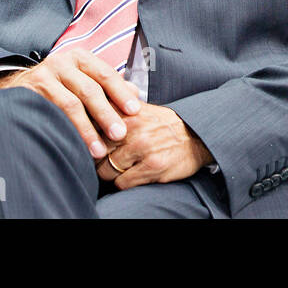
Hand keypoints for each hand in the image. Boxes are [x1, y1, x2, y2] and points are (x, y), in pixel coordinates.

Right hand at [0, 49, 141, 159]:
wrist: (16, 87)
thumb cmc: (61, 85)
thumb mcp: (84, 79)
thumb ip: (109, 86)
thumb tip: (136, 93)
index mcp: (79, 57)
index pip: (105, 74)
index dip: (121, 93)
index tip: (135, 111)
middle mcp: (61, 63)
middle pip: (89, 90)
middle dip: (106, 114)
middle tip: (120, 134)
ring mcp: (42, 77)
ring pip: (69, 105)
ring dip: (86, 130)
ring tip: (99, 150)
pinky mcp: (27, 94)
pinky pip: (50, 115)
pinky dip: (65, 131)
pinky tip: (73, 146)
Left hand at [96, 102, 212, 188]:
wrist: (198, 136)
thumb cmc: (165, 125)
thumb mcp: (142, 109)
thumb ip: (117, 107)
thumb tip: (93, 104)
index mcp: (129, 113)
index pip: (92, 128)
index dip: (89, 140)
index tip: (92, 145)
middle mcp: (134, 129)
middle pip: (96, 151)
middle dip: (97, 159)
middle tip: (104, 160)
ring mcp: (143, 148)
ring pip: (106, 170)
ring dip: (110, 173)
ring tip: (120, 169)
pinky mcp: (152, 167)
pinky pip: (122, 183)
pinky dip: (123, 182)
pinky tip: (132, 175)